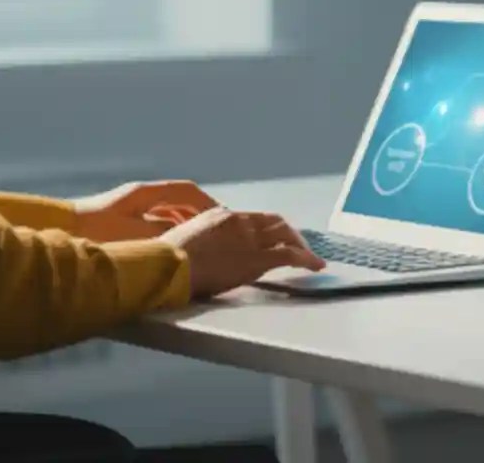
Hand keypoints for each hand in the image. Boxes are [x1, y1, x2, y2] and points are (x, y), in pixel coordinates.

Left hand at [73, 180, 218, 242]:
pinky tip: (170, 249)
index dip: (208, 203)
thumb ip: (166, 234)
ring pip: (165, 214)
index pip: (187, 192)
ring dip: (183, 224)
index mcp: (146, 193)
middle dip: (199, 215)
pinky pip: (152, 224)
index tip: (224, 217)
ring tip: (198, 242)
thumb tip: (190, 235)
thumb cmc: (97, 232)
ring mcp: (127, 208)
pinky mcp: (116, 222)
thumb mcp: (137, 234)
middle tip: (216, 232)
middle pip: (178, 202)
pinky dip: (166, 232)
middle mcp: (138, 196)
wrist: (59, 231)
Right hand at [160, 207, 325, 298]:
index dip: (269, 228)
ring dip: (302, 246)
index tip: (275, 237)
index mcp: (222, 217)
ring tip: (311, 257)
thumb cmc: (167, 259)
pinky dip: (307, 260)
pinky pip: (291, 256)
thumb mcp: (185, 239)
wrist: (169, 266)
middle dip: (290, 234)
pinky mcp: (258, 259)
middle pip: (275, 222)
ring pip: (287, 236)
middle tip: (298, 246)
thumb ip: (202, 238)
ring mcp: (250, 239)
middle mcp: (240, 223)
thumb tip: (205, 247)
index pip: (254, 219)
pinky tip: (315, 266)